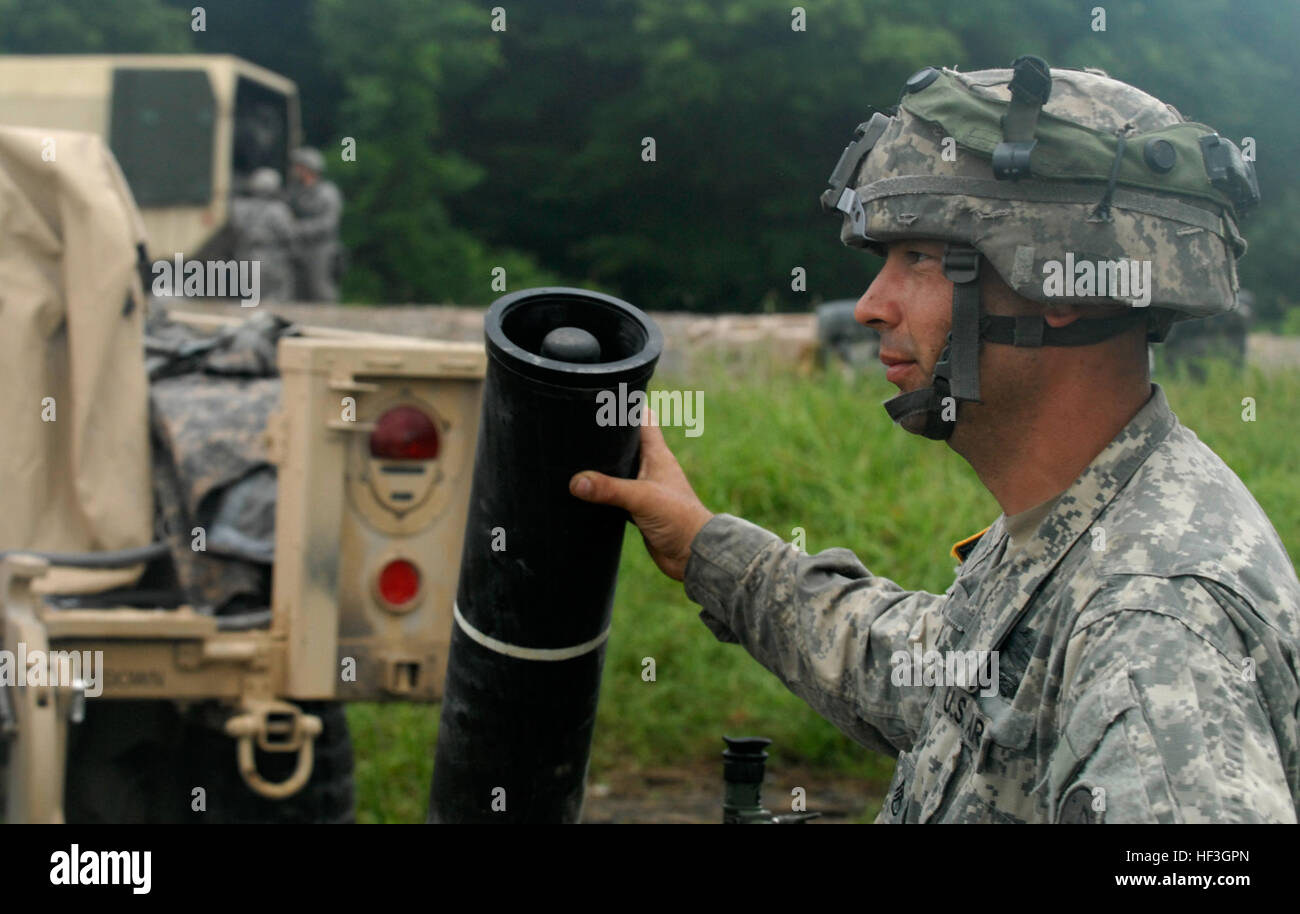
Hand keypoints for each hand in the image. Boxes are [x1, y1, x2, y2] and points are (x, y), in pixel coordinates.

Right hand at [569, 419, 713, 581]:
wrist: (693, 553)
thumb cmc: (678, 518)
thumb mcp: (641, 498)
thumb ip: (609, 489)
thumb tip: (575, 481)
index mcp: (658, 455)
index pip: (644, 420)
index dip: (628, 406)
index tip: (605, 397)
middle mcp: (652, 468)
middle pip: (628, 443)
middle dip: (608, 436)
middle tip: (580, 427)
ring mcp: (646, 488)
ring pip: (621, 469)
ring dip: (604, 465)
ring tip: (577, 456)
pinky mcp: (639, 509)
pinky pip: (618, 494)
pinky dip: (605, 491)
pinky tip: (588, 491)